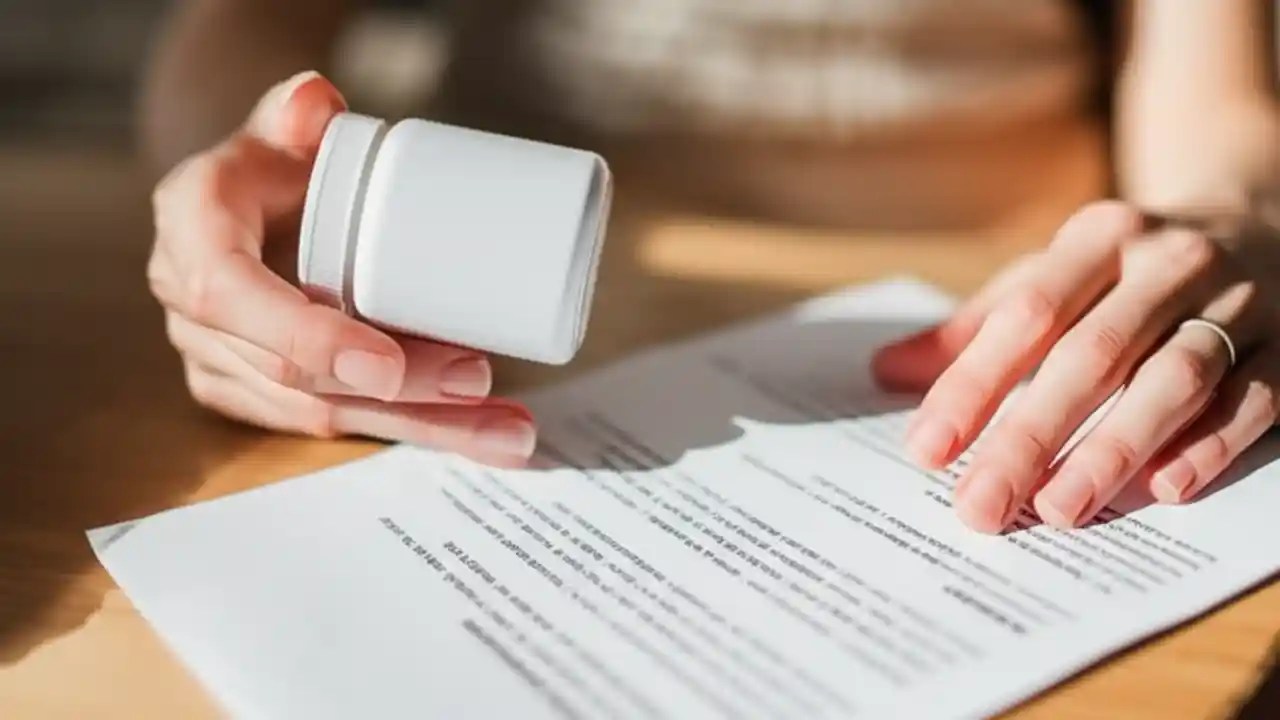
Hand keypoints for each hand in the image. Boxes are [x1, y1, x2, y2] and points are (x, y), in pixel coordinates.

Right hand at [147, 71, 536, 466]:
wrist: (256, 203)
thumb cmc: (278, 163)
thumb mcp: (281, 127)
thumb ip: (293, 110)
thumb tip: (315, 100)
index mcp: (192, 232)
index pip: (233, 298)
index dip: (308, 336)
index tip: (386, 363)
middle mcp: (194, 310)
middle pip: (294, 374)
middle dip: (395, 389)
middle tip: (479, 378)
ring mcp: (221, 361)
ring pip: (321, 414)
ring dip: (418, 426)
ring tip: (504, 428)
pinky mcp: (257, 396)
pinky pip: (331, 428)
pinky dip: (406, 432)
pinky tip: (475, 436)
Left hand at [874, 201, 1279, 532]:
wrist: (1269, 217)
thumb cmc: (1129, 268)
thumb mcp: (1055, 273)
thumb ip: (977, 325)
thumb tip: (884, 372)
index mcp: (1099, 238)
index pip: (1026, 314)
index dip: (973, 383)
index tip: (926, 449)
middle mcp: (1170, 262)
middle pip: (1091, 355)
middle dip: (1029, 435)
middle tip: (979, 504)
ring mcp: (1241, 301)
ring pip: (1173, 379)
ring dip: (1113, 449)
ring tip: (1056, 509)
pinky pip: (1253, 398)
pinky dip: (1210, 444)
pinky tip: (1165, 490)